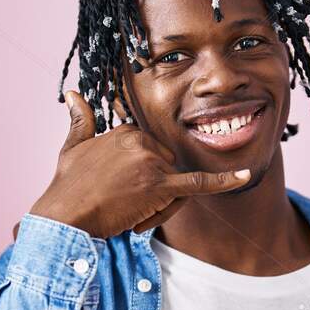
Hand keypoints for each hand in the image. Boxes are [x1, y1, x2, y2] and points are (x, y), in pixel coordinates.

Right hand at [28, 90, 250, 239]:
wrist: (66, 216)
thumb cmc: (67, 187)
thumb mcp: (73, 148)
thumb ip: (80, 120)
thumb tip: (74, 93)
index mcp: (127, 131)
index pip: (154, 155)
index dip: (142, 178)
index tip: (118, 190)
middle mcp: (142, 141)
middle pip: (168, 170)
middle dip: (154, 192)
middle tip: (123, 205)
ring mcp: (152, 162)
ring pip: (175, 187)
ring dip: (158, 206)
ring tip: (127, 212)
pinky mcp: (160, 185)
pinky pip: (198, 184)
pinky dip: (222, 181)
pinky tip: (243, 176)